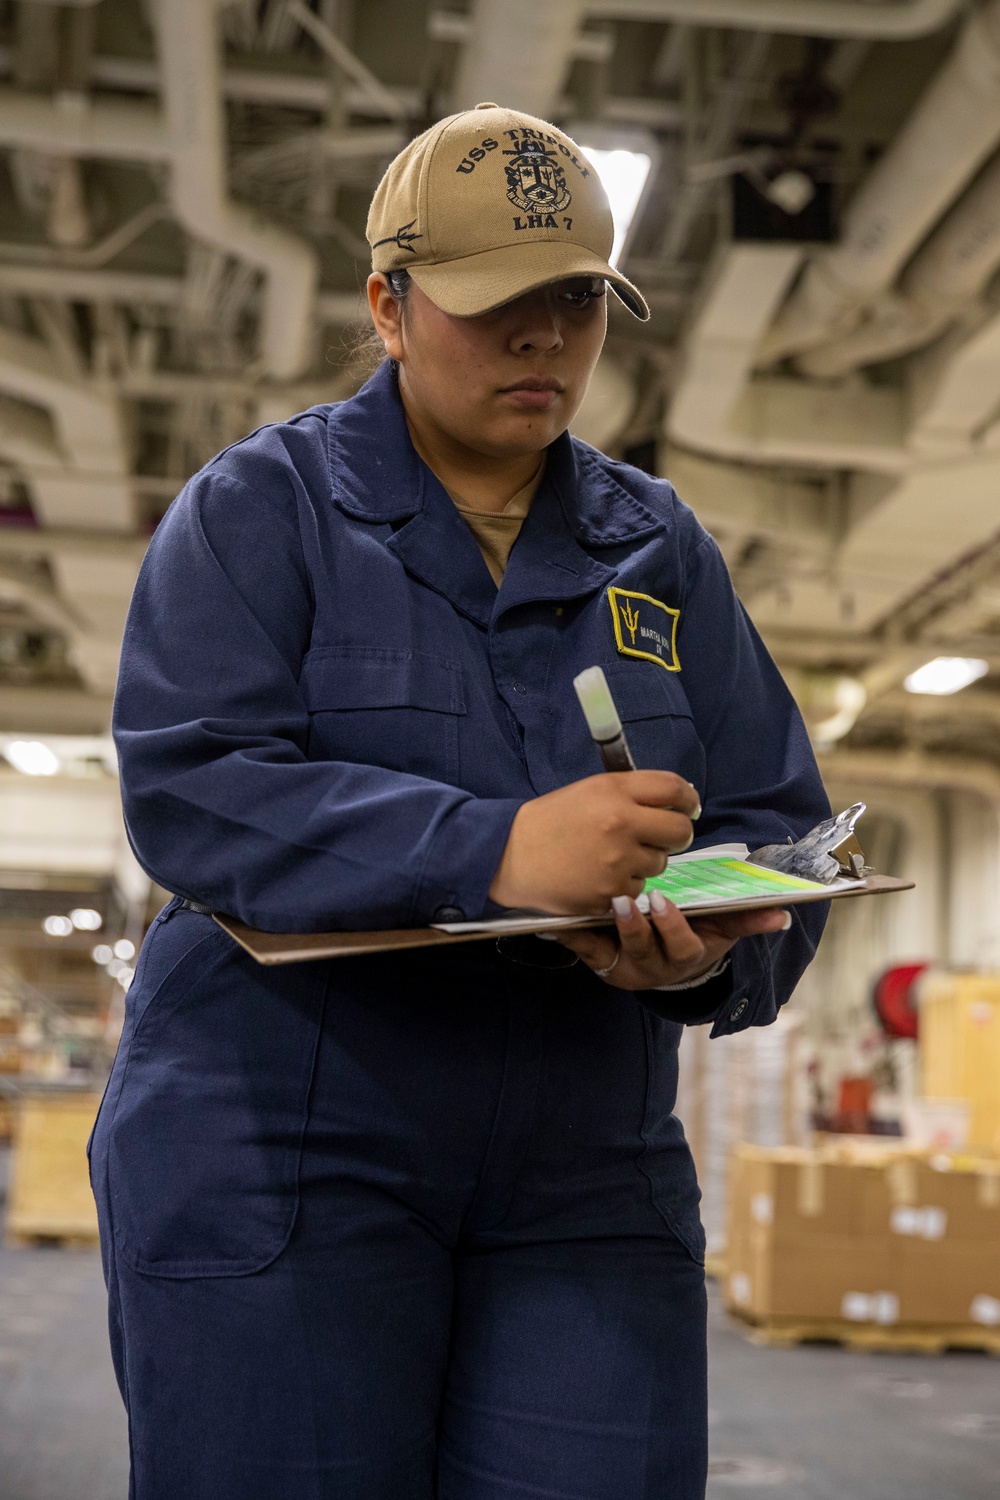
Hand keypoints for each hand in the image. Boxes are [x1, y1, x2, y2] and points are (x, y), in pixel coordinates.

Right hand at [489, 772, 699, 914]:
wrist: (511, 856)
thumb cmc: (551, 820)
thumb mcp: (590, 790)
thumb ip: (633, 792)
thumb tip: (680, 800)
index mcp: (614, 791)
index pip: (674, 789)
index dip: (688, 799)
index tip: (689, 807)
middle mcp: (621, 824)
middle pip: (679, 831)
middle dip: (677, 834)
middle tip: (662, 836)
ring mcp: (618, 862)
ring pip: (660, 863)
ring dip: (646, 861)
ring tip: (613, 856)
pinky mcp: (611, 893)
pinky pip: (638, 889)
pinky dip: (625, 885)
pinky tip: (600, 876)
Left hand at [553, 890, 792, 989]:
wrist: (666, 958)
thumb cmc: (696, 931)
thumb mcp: (721, 928)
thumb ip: (748, 920)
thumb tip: (783, 915)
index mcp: (685, 956)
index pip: (682, 945)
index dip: (672, 926)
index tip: (664, 900)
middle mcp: (655, 967)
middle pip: (645, 950)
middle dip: (636, 926)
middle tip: (627, 898)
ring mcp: (626, 966)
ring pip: (614, 950)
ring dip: (604, 928)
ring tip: (598, 902)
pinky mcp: (600, 961)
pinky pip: (584, 950)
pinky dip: (571, 935)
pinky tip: (557, 920)